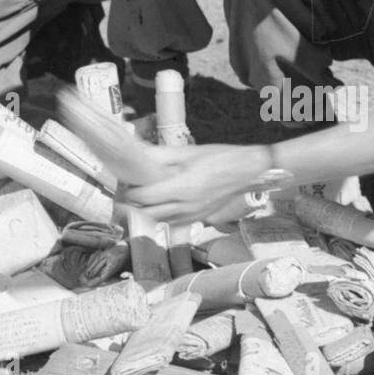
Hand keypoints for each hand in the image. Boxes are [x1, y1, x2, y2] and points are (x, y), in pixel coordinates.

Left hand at [124, 142, 271, 223]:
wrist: (248, 171)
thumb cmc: (221, 158)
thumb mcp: (189, 152)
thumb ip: (161, 156)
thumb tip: (138, 153)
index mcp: (182, 188)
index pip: (143, 197)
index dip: (129, 191)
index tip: (124, 183)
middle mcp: (185, 206)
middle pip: (146, 212)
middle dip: (132, 203)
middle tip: (127, 190)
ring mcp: (192, 215)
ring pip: (158, 219)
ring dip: (146, 209)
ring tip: (142, 195)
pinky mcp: (197, 219)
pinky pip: (172, 222)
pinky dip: (162, 214)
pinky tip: (162, 203)